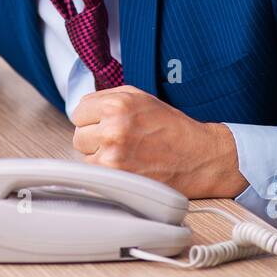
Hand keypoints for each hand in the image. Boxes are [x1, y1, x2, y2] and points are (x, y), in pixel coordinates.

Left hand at [72, 86, 247, 198]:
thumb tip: (80, 108)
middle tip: (118, 138)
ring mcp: (114, 156)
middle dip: (94, 137)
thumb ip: (106, 98)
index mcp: (117, 104)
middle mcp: (113, 129)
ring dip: (100, 155)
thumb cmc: (170, 126)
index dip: (91, 117)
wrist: (198, 156)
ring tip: (126, 151)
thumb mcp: (139, 97)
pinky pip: (96, 173)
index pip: (78, 111)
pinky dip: (108, 171)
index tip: (104, 122)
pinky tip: (128, 164)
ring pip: (85, 156)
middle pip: (78, 136)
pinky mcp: (118, 178)